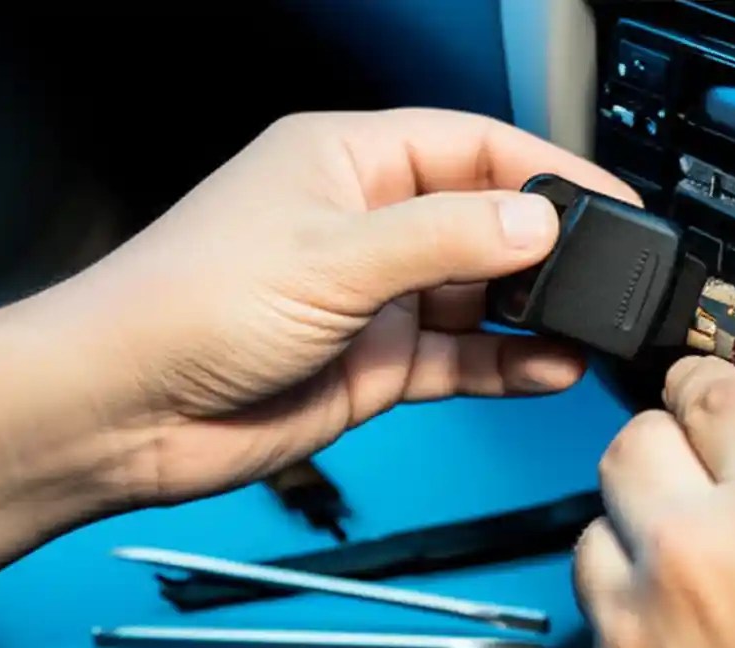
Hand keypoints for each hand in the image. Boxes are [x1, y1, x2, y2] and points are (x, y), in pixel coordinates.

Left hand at [0, 109, 635, 581]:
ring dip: (535, 314)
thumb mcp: (334, 255)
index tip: (608, 199)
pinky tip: (548, 368)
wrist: (126, 412)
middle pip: (487, 222)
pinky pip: (466, 359)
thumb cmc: (186, 304)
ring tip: (586, 326)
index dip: (546, 170)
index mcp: (350, 160)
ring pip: (483, 296)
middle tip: (605, 272)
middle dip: (547, 249)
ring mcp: (379, 296)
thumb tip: (538, 223)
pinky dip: (509, 366)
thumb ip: (447, 238)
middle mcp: (371, 224)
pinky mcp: (381, 362)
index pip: (475, 147)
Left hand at [572, 357, 734, 647]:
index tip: (697, 386)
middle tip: (689, 479)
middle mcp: (697, 551)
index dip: (707, 384)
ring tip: (686, 584)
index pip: (714, 393)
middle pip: (631, 446)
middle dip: (662, 455)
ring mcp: (639, 629)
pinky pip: (595, 636)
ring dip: (635, 546)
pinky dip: (629, 639)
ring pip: (594, 536)